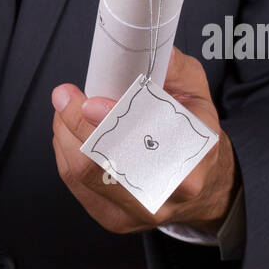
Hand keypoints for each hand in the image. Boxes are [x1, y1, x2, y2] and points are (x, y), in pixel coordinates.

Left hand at [51, 46, 239, 234]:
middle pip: (104, 165)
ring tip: (66, 107)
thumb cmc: (193, 129)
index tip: (90, 102)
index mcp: (192, 161)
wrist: (203, 180)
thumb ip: (169, 66)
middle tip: (65, 95)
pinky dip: (66, 151)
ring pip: (84, 174)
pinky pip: (75, 183)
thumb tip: (135, 50)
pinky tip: (69, 131)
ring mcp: (137, 212)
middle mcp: (165, 195)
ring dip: (65, 134)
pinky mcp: (114, 218)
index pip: (147, 145)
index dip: (115, 124)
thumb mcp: (194, 90)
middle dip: (76, 124)